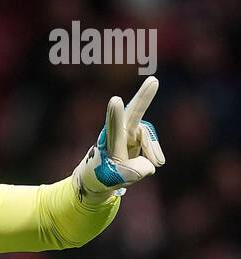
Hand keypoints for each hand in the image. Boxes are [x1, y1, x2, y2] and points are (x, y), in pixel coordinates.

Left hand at [74, 76, 164, 201]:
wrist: (100, 175)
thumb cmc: (105, 174)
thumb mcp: (119, 178)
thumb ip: (137, 171)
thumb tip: (151, 163)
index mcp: (109, 142)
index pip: (114, 129)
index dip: (116, 116)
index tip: (115, 100)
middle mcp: (119, 132)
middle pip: (133, 113)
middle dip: (143, 98)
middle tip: (153, 80)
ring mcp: (129, 131)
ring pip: (147, 136)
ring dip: (153, 150)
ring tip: (159, 163)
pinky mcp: (137, 135)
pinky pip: (151, 143)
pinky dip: (154, 153)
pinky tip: (156, 162)